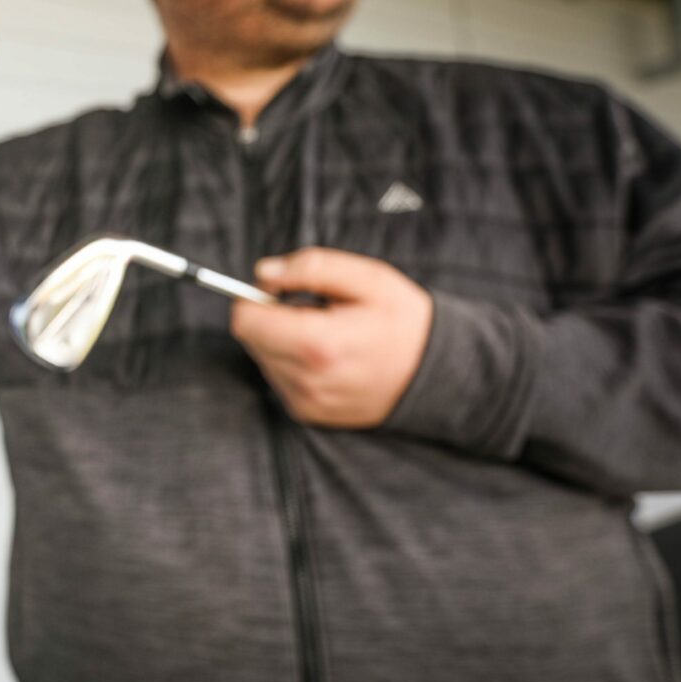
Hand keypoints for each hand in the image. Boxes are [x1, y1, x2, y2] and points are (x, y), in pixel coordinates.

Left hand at [230, 248, 432, 428]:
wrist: (436, 375)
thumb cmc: (402, 321)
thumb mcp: (367, 278)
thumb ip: (311, 268)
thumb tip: (263, 271)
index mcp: (318, 344)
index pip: (245, 321)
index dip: (256, 297)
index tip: (282, 289)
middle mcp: (306, 380)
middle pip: (250, 339)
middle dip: (270, 316)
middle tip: (312, 309)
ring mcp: (306, 402)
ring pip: (263, 358)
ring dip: (281, 339)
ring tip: (326, 333)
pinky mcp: (307, 413)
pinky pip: (279, 378)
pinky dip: (292, 361)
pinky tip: (327, 356)